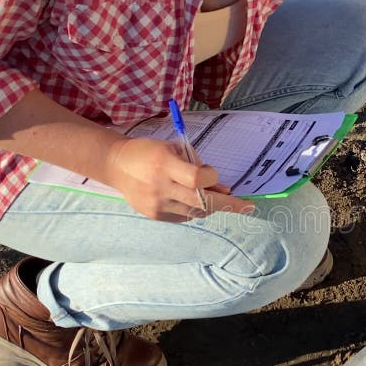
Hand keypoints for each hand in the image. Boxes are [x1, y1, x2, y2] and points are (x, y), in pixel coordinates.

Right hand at [104, 138, 253, 221]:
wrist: (116, 165)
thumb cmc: (150, 152)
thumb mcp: (174, 148)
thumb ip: (197, 166)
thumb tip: (224, 188)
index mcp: (164, 164)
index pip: (196, 179)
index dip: (211, 178)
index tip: (212, 174)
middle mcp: (160, 187)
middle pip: (201, 202)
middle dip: (229, 204)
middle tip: (249, 206)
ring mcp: (157, 204)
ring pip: (196, 213)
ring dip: (213, 206)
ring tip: (220, 199)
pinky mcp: (155, 215)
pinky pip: (185, 216)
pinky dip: (196, 209)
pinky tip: (196, 201)